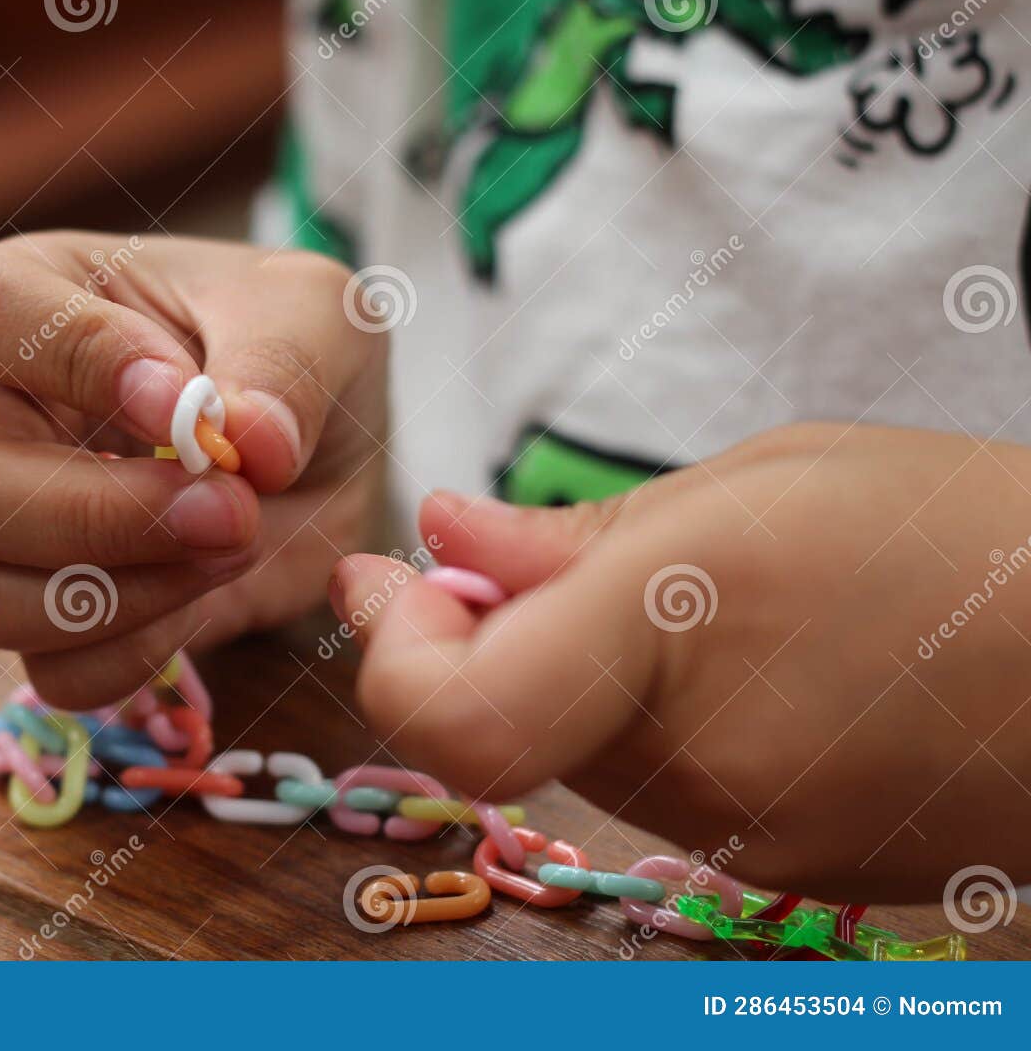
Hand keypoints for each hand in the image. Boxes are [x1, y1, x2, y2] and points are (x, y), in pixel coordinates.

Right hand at [0, 231, 385, 708]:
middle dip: (110, 515)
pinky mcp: (39, 615)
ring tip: (233, 547)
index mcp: (28, 293)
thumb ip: (283, 364)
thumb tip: (246, 442)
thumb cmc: (287, 345)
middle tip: (234, 512)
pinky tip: (204, 603)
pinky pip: (51, 671)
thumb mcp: (316, 315)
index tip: (188, 402)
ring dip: (129, 596)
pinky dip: (136, 654)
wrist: (317, 443)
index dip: (80, 361)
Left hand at [332, 424, 1030, 900]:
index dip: (394, 654)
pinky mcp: (779, 872)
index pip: (456, 714)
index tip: (392, 583)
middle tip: (493, 565)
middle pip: (500, 726)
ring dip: (564, 680)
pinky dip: (641, 725)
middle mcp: (694, 764)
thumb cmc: (964, 535)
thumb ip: (578, 535)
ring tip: (661, 597)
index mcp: (675, 632)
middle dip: (472, 644)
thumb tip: (447, 538)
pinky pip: (657, 792)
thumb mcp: (758, 483)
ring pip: (574, 757)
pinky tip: (725, 660)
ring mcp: (740, 838)